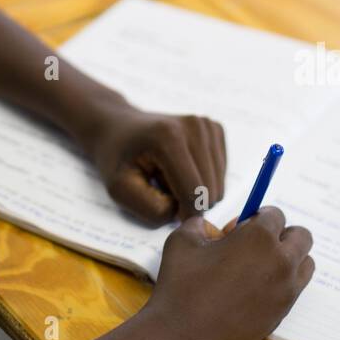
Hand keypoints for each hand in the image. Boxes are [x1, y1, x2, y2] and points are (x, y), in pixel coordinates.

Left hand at [86, 102, 225, 223]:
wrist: (120, 129)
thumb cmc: (117, 160)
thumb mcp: (120, 189)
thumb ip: (152, 209)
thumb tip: (186, 211)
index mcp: (169, 137)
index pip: (194, 193)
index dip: (183, 214)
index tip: (164, 211)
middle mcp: (195, 126)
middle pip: (211, 191)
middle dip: (188, 202)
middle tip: (161, 189)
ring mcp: (207, 125)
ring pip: (219, 186)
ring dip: (195, 192)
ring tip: (168, 177)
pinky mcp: (215, 129)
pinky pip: (221, 175)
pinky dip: (202, 179)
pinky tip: (181, 169)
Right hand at [144, 206, 314, 339]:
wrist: (183, 338)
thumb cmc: (181, 285)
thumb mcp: (182, 240)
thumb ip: (202, 225)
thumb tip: (212, 230)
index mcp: (259, 237)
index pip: (276, 215)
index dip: (256, 217)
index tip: (237, 229)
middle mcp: (281, 261)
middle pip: (301, 236)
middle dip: (281, 234)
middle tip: (253, 245)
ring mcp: (286, 291)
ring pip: (305, 264)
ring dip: (288, 258)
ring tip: (258, 267)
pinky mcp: (283, 314)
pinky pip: (295, 289)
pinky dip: (283, 283)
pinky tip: (253, 290)